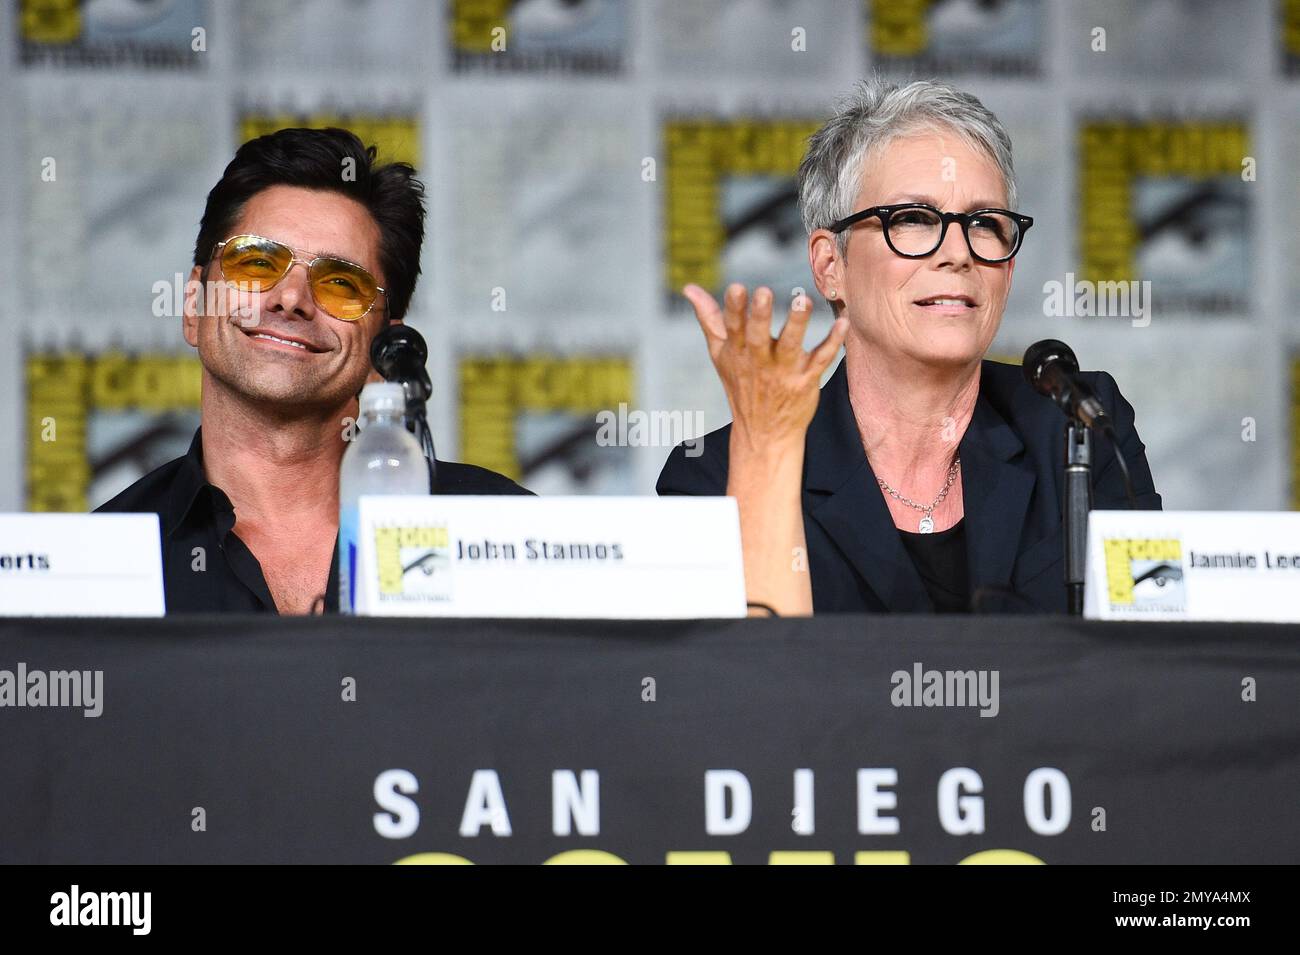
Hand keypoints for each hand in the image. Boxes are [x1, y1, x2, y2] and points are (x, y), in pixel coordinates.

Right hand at [683, 282, 847, 454]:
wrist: (763, 434)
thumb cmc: (741, 386)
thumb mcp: (720, 354)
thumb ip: (709, 319)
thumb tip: (688, 288)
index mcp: (738, 351)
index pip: (733, 328)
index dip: (733, 308)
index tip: (736, 287)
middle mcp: (759, 361)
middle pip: (758, 336)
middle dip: (760, 315)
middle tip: (764, 292)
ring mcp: (783, 372)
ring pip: (790, 345)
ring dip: (797, 323)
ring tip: (803, 301)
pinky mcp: (806, 381)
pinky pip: (821, 360)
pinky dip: (833, 342)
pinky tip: (842, 322)